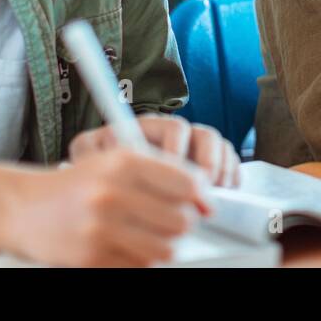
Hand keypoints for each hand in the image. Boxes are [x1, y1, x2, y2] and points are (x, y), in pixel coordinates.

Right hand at [6, 149, 201, 266]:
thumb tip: (204, 197)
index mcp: (123, 163)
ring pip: (165, 248)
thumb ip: (161, 172)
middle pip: (181, 220)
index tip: (203, 202)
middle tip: (170, 219)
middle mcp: (112, 193)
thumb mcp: (116, 162)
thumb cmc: (77, 184)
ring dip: (163, 244)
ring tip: (148, 234)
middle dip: (182, 222)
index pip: (187, 183)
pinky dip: (140, 259)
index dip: (202, 195)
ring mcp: (100, 228)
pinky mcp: (91, 258)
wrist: (24, 207)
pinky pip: (140, 266)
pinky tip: (126, 245)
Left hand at [70, 114, 240, 187]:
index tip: (174, 169)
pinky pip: (231, 163)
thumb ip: (88, 147)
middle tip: (199, 189)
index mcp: (153, 126)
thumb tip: (88, 147)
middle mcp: (178, 133)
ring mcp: (197, 147)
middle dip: (206, 163)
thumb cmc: (105, 165)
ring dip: (220, 170)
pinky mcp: (212, 162)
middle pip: (205, 136)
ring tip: (212, 193)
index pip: (175, 128)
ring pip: (220, 147)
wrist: (117, 177)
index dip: (179, 149)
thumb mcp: (92, 153)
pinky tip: (224, 193)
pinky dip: (232, 177)